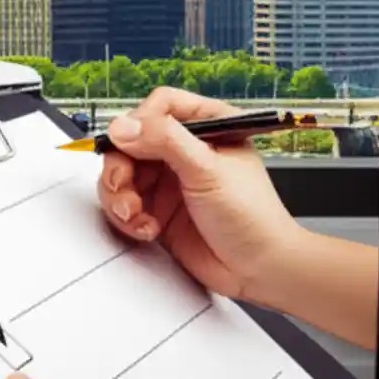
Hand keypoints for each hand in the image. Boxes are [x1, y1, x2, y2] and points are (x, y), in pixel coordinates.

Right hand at [96, 87, 304, 302]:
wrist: (258, 271)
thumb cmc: (253, 218)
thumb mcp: (208, 170)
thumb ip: (165, 142)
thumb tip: (123, 127)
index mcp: (207, 127)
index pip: (160, 107)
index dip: (139, 123)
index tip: (128, 143)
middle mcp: (184, 150)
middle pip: (131, 141)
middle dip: (120, 166)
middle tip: (122, 186)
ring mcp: (169, 181)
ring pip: (121, 173)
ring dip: (119, 196)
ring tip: (134, 215)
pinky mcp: (158, 210)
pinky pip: (124, 204)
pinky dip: (127, 218)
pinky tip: (147, 230)